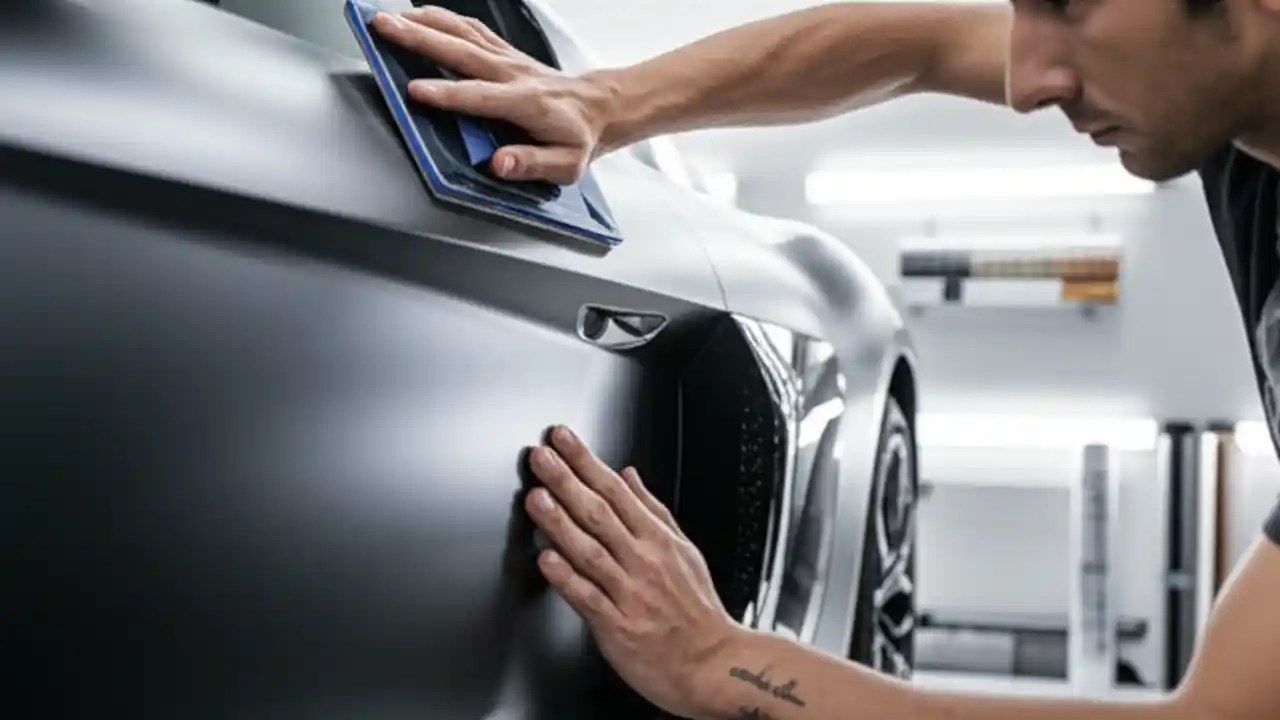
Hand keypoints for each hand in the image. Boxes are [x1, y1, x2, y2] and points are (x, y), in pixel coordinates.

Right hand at [372, 8, 614, 184]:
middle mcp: (513, 74)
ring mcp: (508, 59)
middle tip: (383, 27)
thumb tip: (499, 164)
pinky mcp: (504, 52)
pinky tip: (419, 14)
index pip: (480, 96)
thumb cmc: (578, 139)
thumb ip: (532, 164)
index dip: (448, 94)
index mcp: (525, 103)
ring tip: (389, 17)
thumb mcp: (565, 165)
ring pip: (462, 33)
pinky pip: (471, 29)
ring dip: (424, 22)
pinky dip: (443, 18)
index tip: (415, 90)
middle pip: (461, 51)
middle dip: (419, 38)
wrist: (599, 108)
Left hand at [525, 426, 749, 718]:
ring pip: (590, 550)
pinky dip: (567, 578)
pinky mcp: (618, 625)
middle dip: (567, 480)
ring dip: (560, 522)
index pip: (616, 489)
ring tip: (536, 498)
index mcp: (658, 539)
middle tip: (541, 456)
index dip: (586, 461)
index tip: (562, 439)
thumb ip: (652, 510)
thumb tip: (628, 475)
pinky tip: (547, 559)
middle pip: (599, 513)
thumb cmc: (697, 611)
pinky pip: (589, 597)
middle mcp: (643, 561)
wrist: (713, 664)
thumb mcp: (684, 550)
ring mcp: (630, 592)